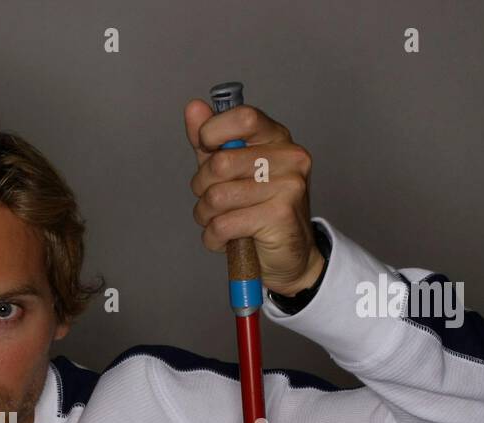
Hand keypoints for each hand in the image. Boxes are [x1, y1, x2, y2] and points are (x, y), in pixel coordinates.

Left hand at [184, 100, 323, 295]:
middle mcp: (289, 157)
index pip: (243, 116)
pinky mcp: (281, 215)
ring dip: (206, 216)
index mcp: (277, 138)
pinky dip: (214, 237)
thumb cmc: (258, 210)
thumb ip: (211, 141)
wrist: (290, 255)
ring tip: (218, 221)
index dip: (212, 133)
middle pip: (220, 163)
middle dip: (202, 188)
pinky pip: (224, 224)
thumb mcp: (231, 171)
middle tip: (211, 202)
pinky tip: (225, 239)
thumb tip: (193, 107)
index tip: (206, 150)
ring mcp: (289, 186)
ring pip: (217, 197)